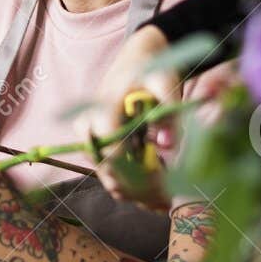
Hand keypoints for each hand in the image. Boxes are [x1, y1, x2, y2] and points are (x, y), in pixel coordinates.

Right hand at [76, 24, 181, 204]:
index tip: (156, 178)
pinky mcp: (101, 147)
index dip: (129, 164)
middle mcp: (90, 123)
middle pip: (103, 164)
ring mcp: (93, 137)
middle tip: (165, 196)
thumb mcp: (166, 82)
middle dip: (134, 185)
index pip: (107, 140)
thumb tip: (168, 146)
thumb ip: (169, 112)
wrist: (139, 60)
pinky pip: (111, 175)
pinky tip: (156, 199)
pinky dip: (132, 189)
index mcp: (104, 104)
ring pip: (106, 175)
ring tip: (164, 201)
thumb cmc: (152, 69)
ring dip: (134, 192)